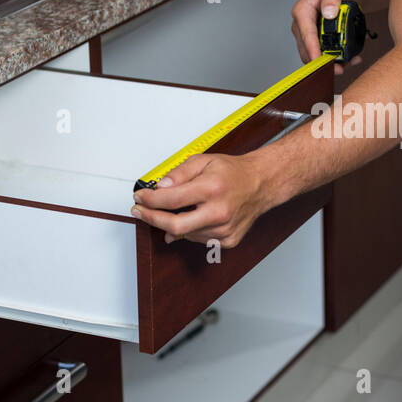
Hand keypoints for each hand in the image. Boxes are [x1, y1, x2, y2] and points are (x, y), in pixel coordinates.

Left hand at [130, 152, 267, 246]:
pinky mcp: (228, 240)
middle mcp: (220, 211)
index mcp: (212, 188)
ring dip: (173, 223)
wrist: (261, 184)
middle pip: (175, 225)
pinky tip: (193, 218)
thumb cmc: (233, 172)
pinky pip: (199, 239)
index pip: (171, 199)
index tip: (140, 198)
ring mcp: (225, 229)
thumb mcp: (203, 161)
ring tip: (172, 210)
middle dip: (152, 219)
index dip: (150, 200)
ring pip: (186, 234)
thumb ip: (179, 173)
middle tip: (140, 212)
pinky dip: (190, 230)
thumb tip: (159, 188)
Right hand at [291, 0, 363, 75]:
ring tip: (352, 61)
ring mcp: (310, 33)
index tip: (320, 62)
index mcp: (302, 11)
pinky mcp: (319, 39)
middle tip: (341, 68)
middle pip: (307, 50)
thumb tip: (328, 12)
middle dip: (323, 62)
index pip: (306, 34)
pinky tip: (353, 57)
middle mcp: (302, 24)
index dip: (312, 50)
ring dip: (333, 62)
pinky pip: (324, 53)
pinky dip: (338, 58)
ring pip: (316, 55)